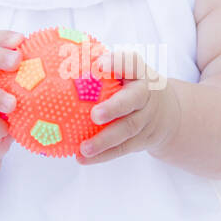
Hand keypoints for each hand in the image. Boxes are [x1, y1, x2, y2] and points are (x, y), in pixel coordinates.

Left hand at [76, 47, 178, 165]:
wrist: (170, 114)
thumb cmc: (132, 87)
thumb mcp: (126, 73)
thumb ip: (98, 67)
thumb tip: (51, 62)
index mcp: (139, 74)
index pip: (132, 63)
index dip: (118, 63)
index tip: (100, 65)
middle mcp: (146, 94)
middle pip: (133, 100)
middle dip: (115, 107)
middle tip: (95, 115)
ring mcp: (147, 119)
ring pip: (127, 129)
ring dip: (104, 140)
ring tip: (84, 147)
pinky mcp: (143, 139)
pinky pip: (122, 148)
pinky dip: (103, 155)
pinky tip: (82, 158)